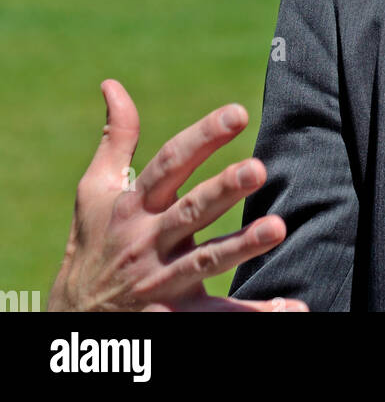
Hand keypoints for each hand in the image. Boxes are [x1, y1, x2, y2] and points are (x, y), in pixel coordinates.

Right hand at [48, 79, 307, 312]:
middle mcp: (148, 240)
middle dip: (223, 190)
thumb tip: (113, 83)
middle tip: (259, 168)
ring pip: (207, 260)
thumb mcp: (95, 191)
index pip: (170, 163)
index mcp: (134, 205)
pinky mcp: (174, 318)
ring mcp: (162, 281)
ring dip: (243, 245)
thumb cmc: (91, 244)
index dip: (202, 137)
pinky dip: (252, 315)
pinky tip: (290, 310)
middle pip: (191, 210)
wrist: (72, 323)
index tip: (238, 112)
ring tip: (279, 227)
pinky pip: (218, 317)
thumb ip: (116, 138)